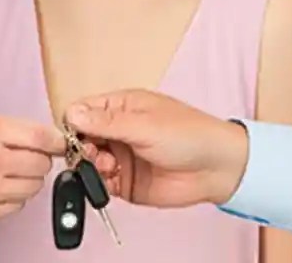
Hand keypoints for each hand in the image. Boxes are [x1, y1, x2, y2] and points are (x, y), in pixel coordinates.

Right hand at [0, 112, 65, 218]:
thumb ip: (8, 126)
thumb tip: (41, 135)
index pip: (39, 136)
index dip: (56, 140)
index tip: (60, 143)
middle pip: (41, 163)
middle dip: (40, 158)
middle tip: (30, 156)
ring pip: (34, 186)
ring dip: (29, 178)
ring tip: (14, 171)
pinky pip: (19, 204)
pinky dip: (16, 196)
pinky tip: (4, 186)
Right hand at [63, 89, 248, 207]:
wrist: (219, 170)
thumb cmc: (191, 135)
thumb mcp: (145, 124)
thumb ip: (106, 122)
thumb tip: (72, 113)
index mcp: (120, 107)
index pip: (81, 111)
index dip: (72, 123)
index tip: (73, 135)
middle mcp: (117, 131)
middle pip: (79, 137)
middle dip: (78, 146)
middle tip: (89, 153)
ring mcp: (120, 157)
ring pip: (87, 162)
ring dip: (90, 166)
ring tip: (107, 166)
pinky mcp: (125, 182)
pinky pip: (100, 184)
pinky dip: (98, 184)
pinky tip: (111, 180)